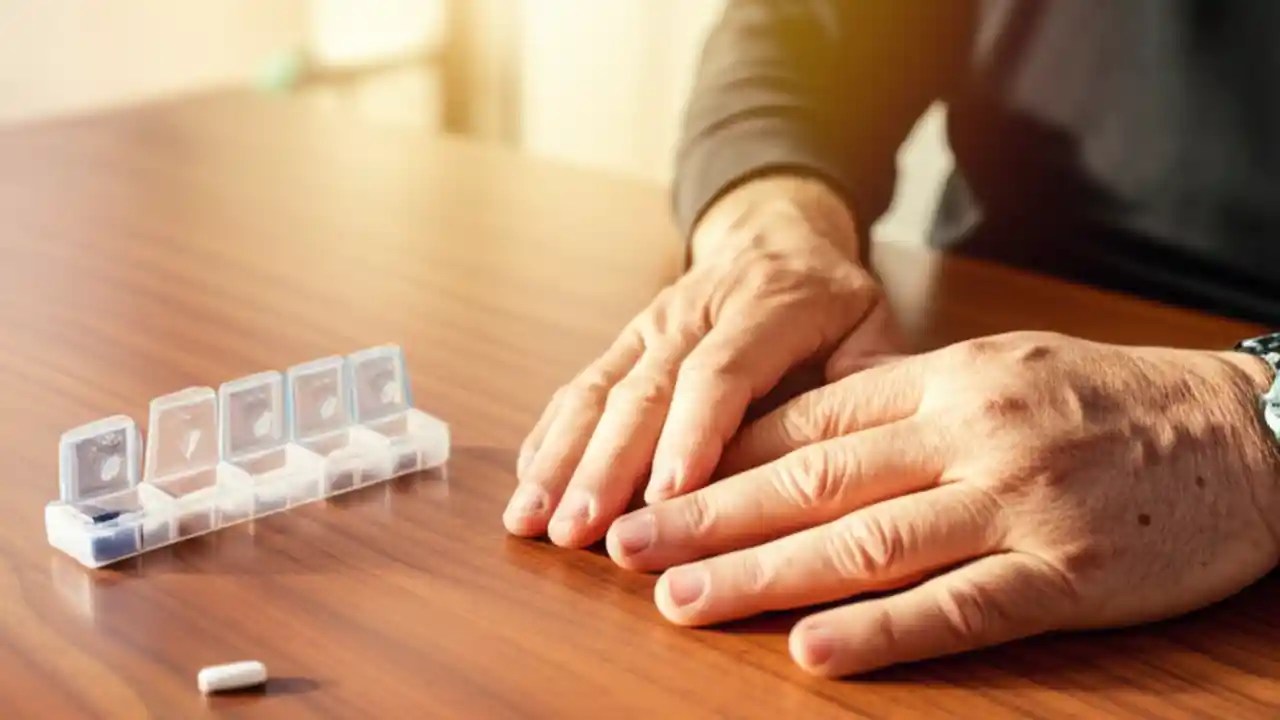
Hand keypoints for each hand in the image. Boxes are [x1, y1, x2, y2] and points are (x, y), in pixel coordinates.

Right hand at [505, 175, 901, 545]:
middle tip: (578, 531)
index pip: (720, 373)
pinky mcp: (622, 344)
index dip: (691, 434)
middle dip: (606, 465)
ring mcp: (649, 327)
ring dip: (561, 457)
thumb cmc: (828, 301)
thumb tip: (867, 454)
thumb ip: (870, 383)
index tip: (665, 496)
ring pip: (597, 390)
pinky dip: (549, 435)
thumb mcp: (870, 326)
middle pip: (643, 390)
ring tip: (529, 519)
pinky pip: (578, 387)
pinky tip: (526, 482)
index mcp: (767, 307)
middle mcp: (695, 313)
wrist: (773, 236)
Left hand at [604, 332, 1279, 675]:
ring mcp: (1015, 503)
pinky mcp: (1066, 573)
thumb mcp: (999, 371)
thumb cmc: (1109, 400)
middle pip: (812, 482)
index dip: (718, 460)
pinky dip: (881, 631)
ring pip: (864, 543)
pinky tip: (811, 651)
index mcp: (945, 382)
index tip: (651, 485)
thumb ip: (903, 402)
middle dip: (707, 515)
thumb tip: (799, 436)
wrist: (1249, 431)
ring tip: (679, 599)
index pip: (807, 425)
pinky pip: (959, 606)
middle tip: (625, 544)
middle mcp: (967, 435)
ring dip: (762, 575)